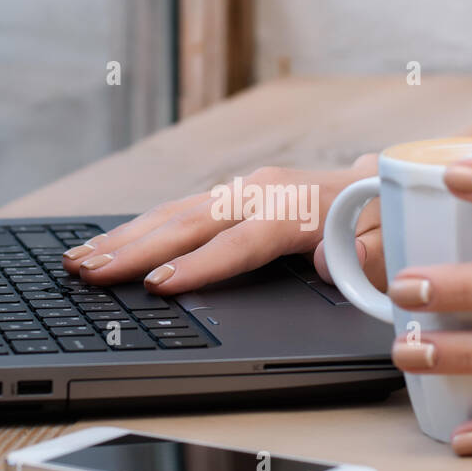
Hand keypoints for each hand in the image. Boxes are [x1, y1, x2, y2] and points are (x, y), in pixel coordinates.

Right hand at [61, 154, 386, 293]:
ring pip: (173, 214)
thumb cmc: (383, 220)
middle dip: (135, 250)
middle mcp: (260, 191)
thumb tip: (331, 263)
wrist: (382, 184)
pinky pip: (178, 212)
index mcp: (296, 206)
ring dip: (124, 238)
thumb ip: (369, 254)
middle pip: (189, 224)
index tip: (157, 286)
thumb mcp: (392, 239)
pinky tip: (108, 244)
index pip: (240, 242)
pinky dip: (139, 228)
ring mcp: (240, 191)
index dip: (198, 266)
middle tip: (88, 273)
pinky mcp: (229, 196)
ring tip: (78, 260)